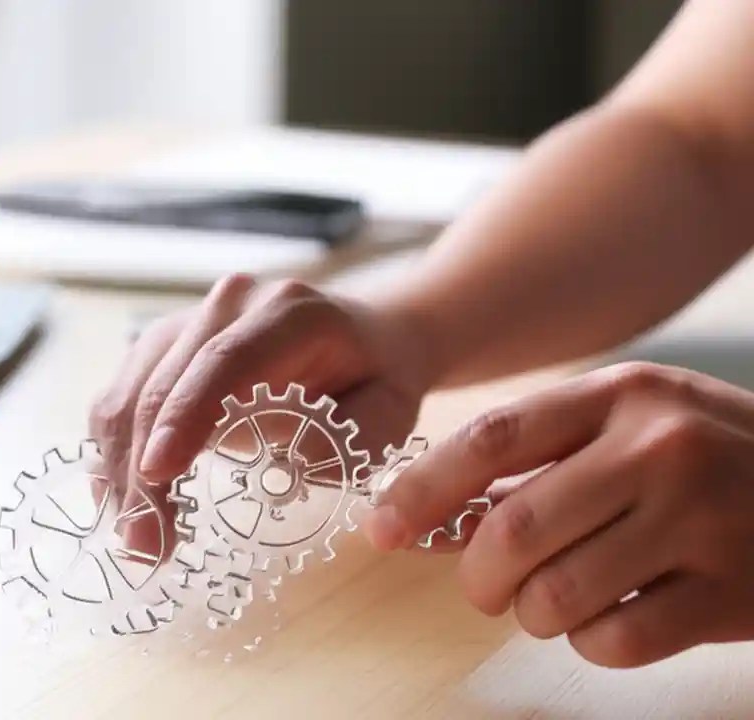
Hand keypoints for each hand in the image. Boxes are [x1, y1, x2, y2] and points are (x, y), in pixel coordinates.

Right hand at [89, 273, 433, 553]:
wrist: (365, 337)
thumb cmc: (378, 383)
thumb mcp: (388, 416)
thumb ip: (341, 441)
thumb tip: (278, 472)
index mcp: (289, 313)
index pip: (223, 361)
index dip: (184, 415)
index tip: (158, 472)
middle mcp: (229, 304)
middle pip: (163, 384)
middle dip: (143, 468)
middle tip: (144, 545)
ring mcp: (187, 320)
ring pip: (129, 393)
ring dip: (120, 469)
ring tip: (136, 538)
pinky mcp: (161, 345)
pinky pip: (121, 397)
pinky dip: (114, 454)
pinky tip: (123, 502)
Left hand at [365, 362, 753, 667]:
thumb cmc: (705, 463)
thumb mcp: (627, 432)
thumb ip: (531, 466)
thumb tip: (415, 518)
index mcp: (621, 395)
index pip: (493, 438)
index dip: (423, 489)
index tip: (379, 527)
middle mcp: (660, 449)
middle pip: (514, 531)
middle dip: (479, 577)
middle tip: (489, 586)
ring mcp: (700, 520)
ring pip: (555, 596)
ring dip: (537, 613)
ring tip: (565, 596)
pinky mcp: (728, 592)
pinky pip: (612, 641)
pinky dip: (595, 642)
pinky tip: (623, 612)